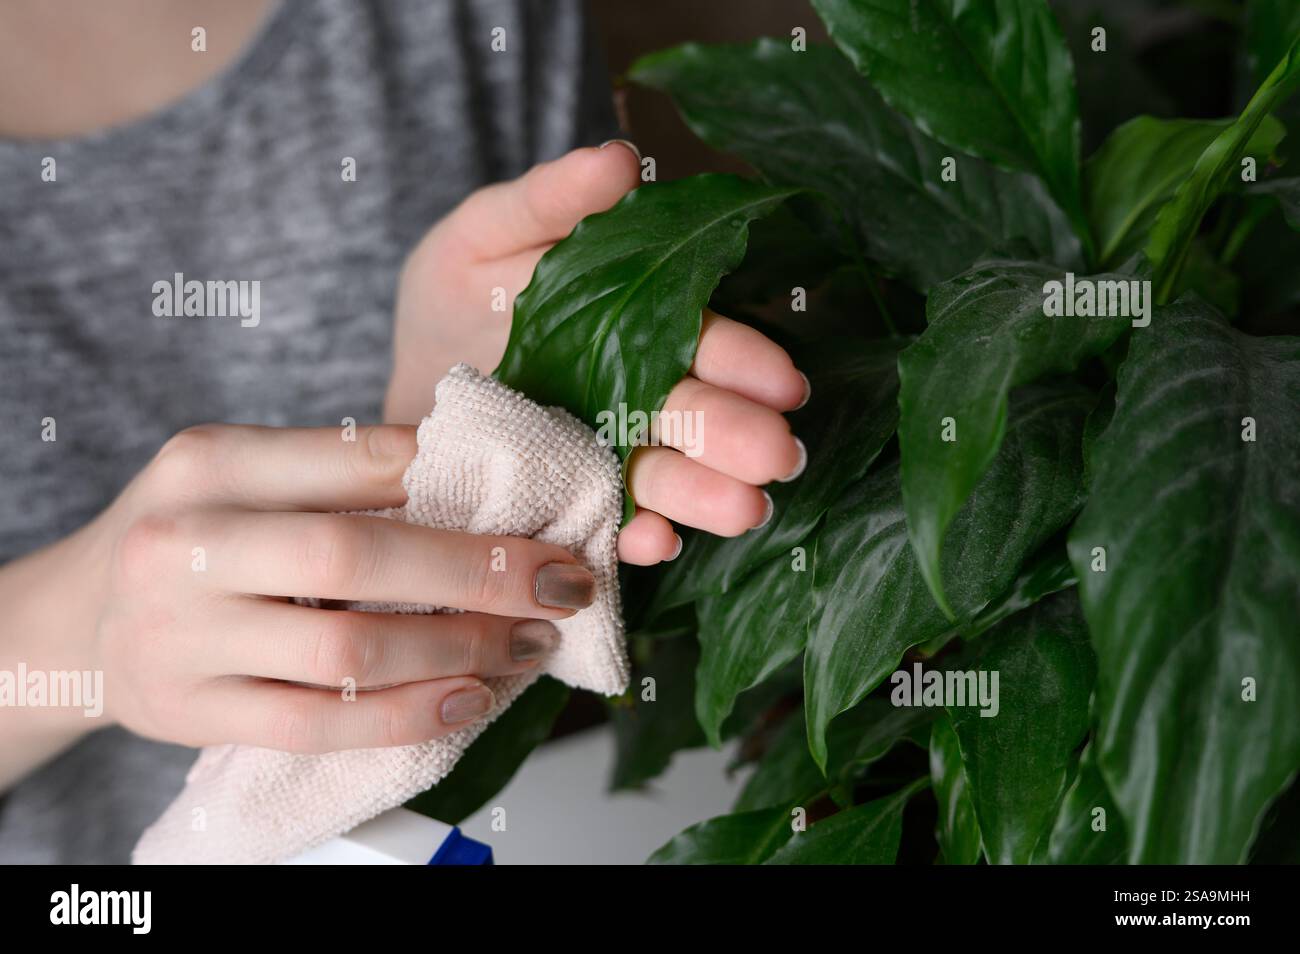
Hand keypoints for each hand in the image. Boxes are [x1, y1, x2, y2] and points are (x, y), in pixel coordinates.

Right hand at [11, 424, 596, 755]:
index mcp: (212, 461)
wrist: (76, 620)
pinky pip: (321, 724)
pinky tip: (469, 700)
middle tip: (564, 582)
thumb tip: (485, 477)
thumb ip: (341, 475)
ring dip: (461, 650)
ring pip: (350, 650)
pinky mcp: (189, 712)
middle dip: (482, 572)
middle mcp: (187, 543)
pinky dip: (409, 716)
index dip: (466, 482)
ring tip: (528, 643)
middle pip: (360, 555)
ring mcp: (182, 635)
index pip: (361, 459)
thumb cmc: (191, 537)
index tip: (542, 505)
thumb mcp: (243, 477)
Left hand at [387, 144, 807, 565]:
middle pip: (693, 413)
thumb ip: (550, 200)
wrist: (409, 387)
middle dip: (738, 434)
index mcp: (637, 322)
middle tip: (777, 455)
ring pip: (666, 475)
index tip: (782, 383)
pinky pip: (610, 525)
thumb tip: (619, 160)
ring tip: (745, 510)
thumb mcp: (487, 234)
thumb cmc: (456, 300)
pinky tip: (650, 540)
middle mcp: (636, 393)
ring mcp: (610, 455)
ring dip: (706, 494)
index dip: (743, 359)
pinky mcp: (577, 506)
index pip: (698, 338)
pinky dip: (635, 537)